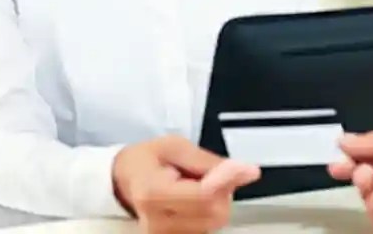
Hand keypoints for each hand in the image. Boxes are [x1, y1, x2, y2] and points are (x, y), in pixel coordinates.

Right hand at [113, 135, 260, 233]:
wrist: (125, 181)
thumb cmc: (148, 161)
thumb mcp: (174, 146)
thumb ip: (207, 161)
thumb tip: (245, 171)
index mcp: (153, 193)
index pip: (202, 195)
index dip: (228, 181)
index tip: (247, 169)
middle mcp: (157, 223)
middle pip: (214, 213)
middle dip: (222, 190)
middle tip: (208, 172)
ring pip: (215, 223)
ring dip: (217, 201)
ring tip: (195, 185)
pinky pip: (208, 228)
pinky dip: (209, 212)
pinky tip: (194, 200)